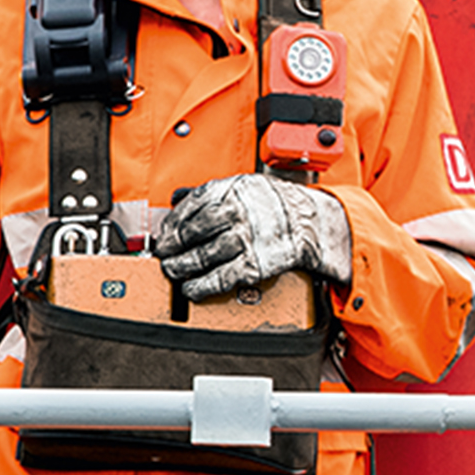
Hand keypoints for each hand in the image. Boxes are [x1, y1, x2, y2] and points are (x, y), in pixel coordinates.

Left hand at [152, 174, 352, 300]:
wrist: (310, 223)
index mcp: (232, 191)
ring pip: (203, 256)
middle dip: (173, 247)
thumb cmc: (275, 204)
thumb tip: (180, 206)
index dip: (172, 224)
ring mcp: (245, 240)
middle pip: (193, 233)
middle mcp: (237, 214)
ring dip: (182, 267)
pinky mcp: (255, 265)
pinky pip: (221, 279)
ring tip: (173, 271)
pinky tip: (192, 288)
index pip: (190, 207)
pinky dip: (202, 286)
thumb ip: (215, 194)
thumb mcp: (245, 185)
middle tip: (164, 255)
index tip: (164, 234)